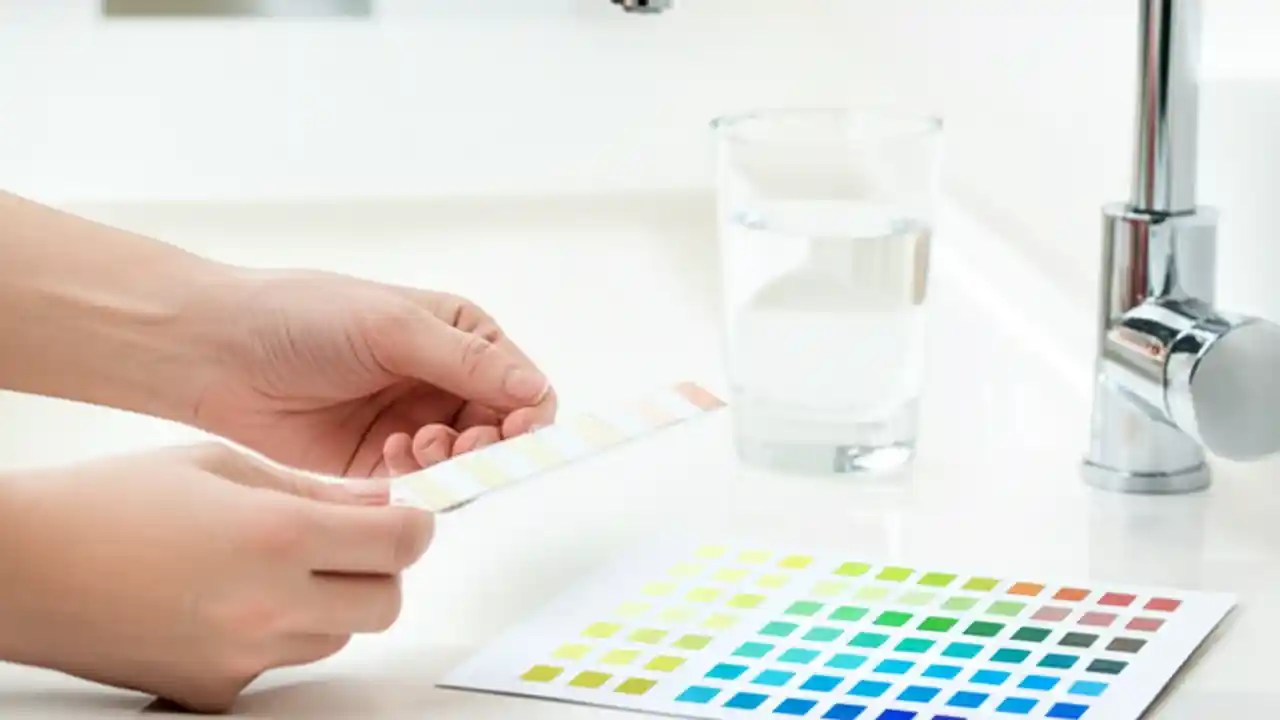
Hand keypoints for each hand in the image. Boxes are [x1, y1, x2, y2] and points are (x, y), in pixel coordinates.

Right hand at [0, 443, 432, 711]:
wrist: (24, 567)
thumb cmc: (108, 504)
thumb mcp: (220, 465)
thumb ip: (315, 488)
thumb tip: (380, 499)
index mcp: (275, 537)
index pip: (399, 544)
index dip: (416, 525)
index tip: (410, 515)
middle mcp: (267, 608)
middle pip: (386, 604)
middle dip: (383, 568)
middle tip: (353, 539)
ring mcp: (242, 658)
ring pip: (339, 636)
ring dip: (335, 601)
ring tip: (281, 563)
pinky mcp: (215, 690)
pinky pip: (284, 662)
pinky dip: (282, 631)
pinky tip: (237, 597)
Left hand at [192, 270, 556, 476]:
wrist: (215, 352)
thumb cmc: (300, 317)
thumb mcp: (391, 328)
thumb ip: (466, 362)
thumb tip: (535, 391)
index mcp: (459, 335)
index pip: (523, 386)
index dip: (527, 417)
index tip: (511, 436)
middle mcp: (444, 380)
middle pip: (501, 433)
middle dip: (488, 446)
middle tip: (455, 448)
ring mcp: (413, 422)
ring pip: (465, 464)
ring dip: (453, 464)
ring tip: (414, 449)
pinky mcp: (380, 462)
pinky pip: (423, 485)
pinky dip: (420, 481)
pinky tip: (391, 458)